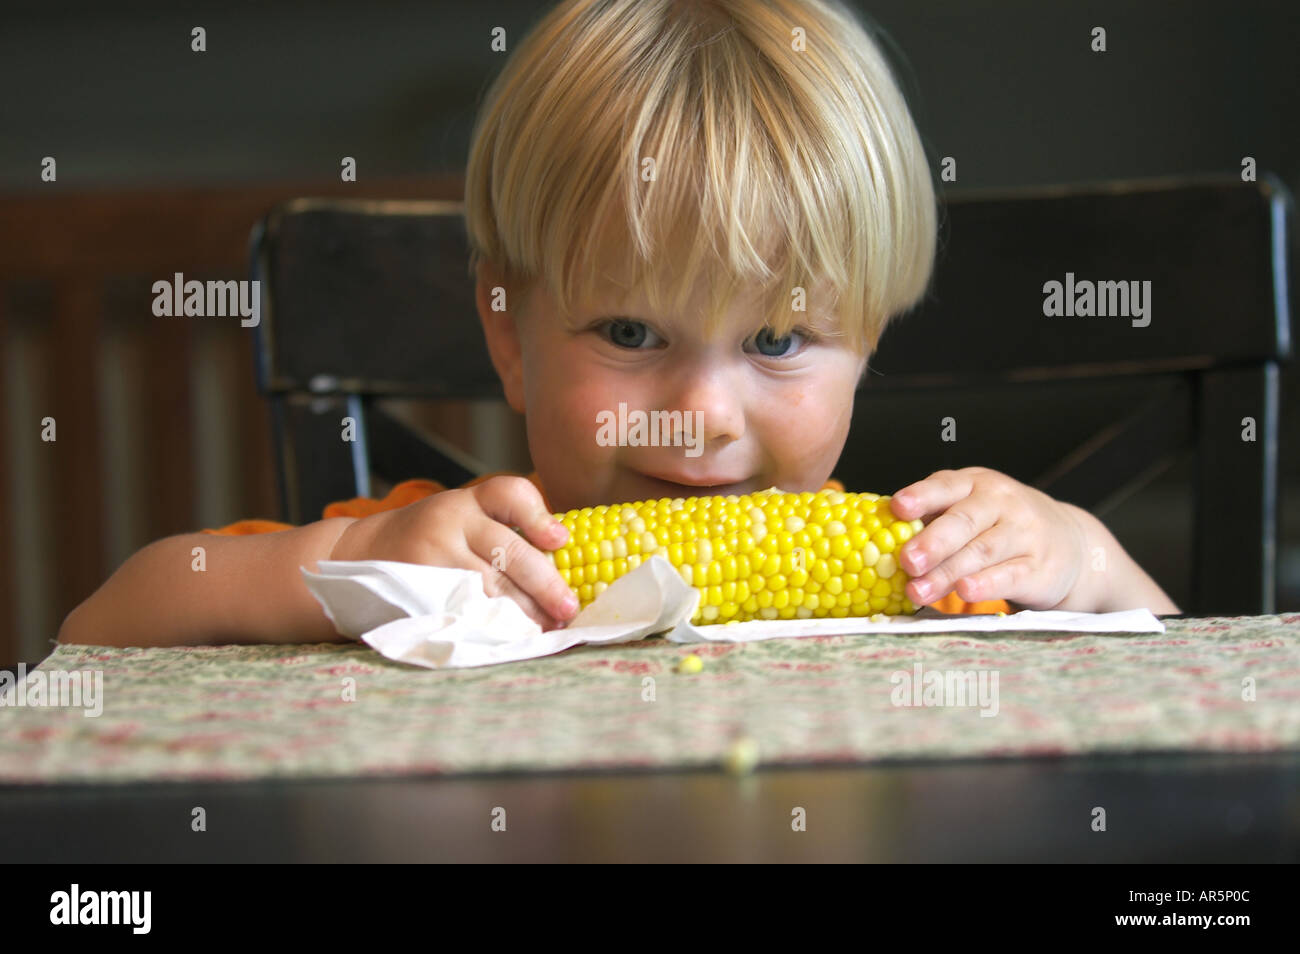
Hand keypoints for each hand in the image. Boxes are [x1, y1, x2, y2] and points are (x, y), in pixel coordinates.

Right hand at [329, 476, 577, 629]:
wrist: (358, 556)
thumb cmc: (428, 540)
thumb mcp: (460, 517)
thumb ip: (504, 529)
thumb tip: (566, 561)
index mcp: (466, 502)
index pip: (510, 494)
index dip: (539, 517)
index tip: (559, 541)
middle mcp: (449, 523)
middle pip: (511, 552)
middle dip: (546, 585)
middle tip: (568, 608)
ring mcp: (433, 559)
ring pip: (492, 588)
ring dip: (526, 613)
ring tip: (547, 627)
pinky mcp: (420, 593)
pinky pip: (466, 613)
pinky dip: (495, 628)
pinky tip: (513, 637)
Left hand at [889, 467, 1090, 610]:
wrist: (1071, 543)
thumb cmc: (999, 525)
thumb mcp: (970, 508)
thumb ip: (932, 517)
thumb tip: (874, 535)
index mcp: (974, 484)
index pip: (946, 485)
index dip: (922, 496)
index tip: (898, 507)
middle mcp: (1001, 503)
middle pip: (964, 520)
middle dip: (932, 541)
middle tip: (906, 560)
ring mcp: (1023, 534)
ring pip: (982, 551)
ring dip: (947, 572)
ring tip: (918, 590)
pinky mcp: (1039, 567)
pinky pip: (1010, 574)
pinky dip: (986, 584)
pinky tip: (965, 592)